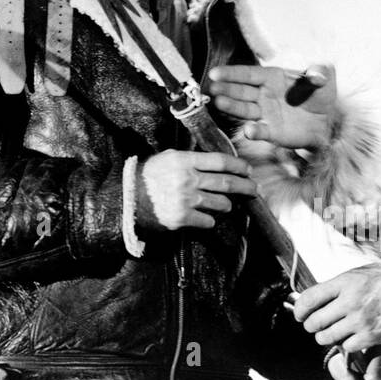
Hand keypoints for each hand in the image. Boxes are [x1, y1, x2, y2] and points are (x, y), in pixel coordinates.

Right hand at [136, 151, 256, 232]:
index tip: (247, 170)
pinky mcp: (182, 218)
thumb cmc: (147, 176)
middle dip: (245, 186)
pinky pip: (208, 221)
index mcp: (184, 160)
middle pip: (226, 183)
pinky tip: (205, 217)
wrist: (126, 199)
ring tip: (226, 204)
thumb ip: (190, 158)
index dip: (238, 165)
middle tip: (254, 189)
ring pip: (221, 203)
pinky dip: (210, 220)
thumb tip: (216, 160)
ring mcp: (186, 200)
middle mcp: (187, 179)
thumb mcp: (167, 158)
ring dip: (227, 204)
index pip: (219, 161)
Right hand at [208, 63, 337, 150]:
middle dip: (226, 89)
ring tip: (219, 102)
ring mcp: (265, 114)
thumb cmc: (320, 94)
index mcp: (272, 77)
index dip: (231, 73)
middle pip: (241, 91)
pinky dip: (254, 131)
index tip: (215, 73)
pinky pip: (260, 131)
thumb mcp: (323, 78)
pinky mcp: (271, 132)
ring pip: (244, 109)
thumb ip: (319, 72)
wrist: (327, 121)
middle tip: (212, 88)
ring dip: (232, 106)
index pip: (248, 74)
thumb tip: (317, 74)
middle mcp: (264, 95)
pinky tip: (249, 130)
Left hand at [293, 266, 380, 353]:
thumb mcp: (359, 274)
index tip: (300, 314)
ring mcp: (360, 321)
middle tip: (315, 325)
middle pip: (314, 322)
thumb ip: (336, 286)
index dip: (299, 310)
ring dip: (326, 337)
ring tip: (332, 332)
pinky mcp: (371, 336)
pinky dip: (347, 343)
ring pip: (326, 337)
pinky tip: (353, 335)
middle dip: (311, 325)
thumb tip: (310, 299)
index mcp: (345, 282)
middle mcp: (350, 301)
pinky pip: (347, 346)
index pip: (309, 299)